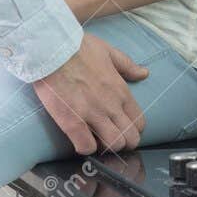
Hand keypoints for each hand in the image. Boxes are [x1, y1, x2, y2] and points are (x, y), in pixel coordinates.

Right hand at [32, 34, 148, 154]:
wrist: (52, 49)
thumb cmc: (78, 47)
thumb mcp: (108, 51)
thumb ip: (127, 65)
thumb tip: (144, 73)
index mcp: (121, 90)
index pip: (139, 122)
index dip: (132, 129)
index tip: (122, 128)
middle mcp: (111, 105)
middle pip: (129, 139)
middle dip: (123, 142)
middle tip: (109, 138)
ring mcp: (92, 115)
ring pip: (112, 145)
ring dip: (106, 147)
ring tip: (95, 140)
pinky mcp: (72, 122)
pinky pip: (86, 147)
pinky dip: (85, 148)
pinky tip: (80, 140)